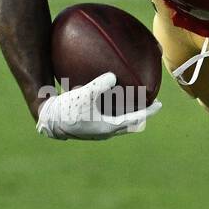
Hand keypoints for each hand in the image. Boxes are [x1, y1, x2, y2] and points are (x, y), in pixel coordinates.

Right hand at [36, 72, 160, 139]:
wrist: (49, 120)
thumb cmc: (67, 110)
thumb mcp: (85, 94)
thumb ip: (100, 84)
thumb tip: (113, 76)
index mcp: (109, 127)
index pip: (135, 120)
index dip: (148, 112)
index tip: (159, 105)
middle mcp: (105, 132)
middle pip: (129, 124)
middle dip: (140, 114)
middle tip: (148, 104)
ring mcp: (97, 131)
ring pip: (118, 122)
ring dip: (127, 114)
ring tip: (131, 102)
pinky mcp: (89, 126)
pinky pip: (107, 118)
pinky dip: (113, 110)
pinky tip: (108, 99)